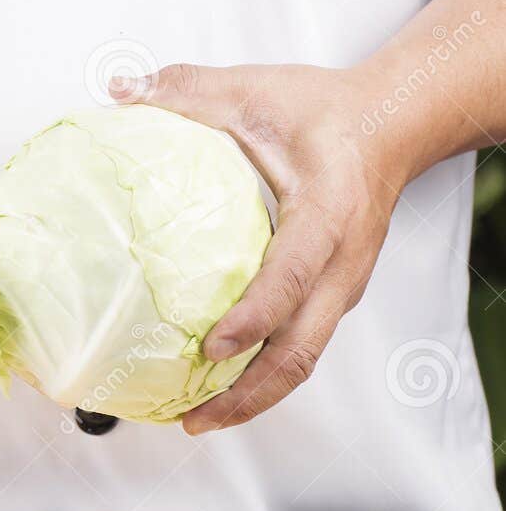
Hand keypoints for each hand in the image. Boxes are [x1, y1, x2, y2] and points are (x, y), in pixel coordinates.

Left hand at [111, 62, 411, 432]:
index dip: (254, 316)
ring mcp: (342, 287)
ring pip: (304, 360)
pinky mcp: (333, 295)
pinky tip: (216, 386)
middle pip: (302, 351)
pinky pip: (301, 346)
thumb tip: (119, 92)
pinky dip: (262, 375)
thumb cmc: (327, 111)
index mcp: (327, 214)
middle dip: (248, 394)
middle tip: (192, 417)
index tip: (212, 345)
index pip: (292, 277)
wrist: (391, 124)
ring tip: (198, 420)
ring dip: (254, 398)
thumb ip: (187, 90)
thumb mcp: (255, 89)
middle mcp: (342, 264)